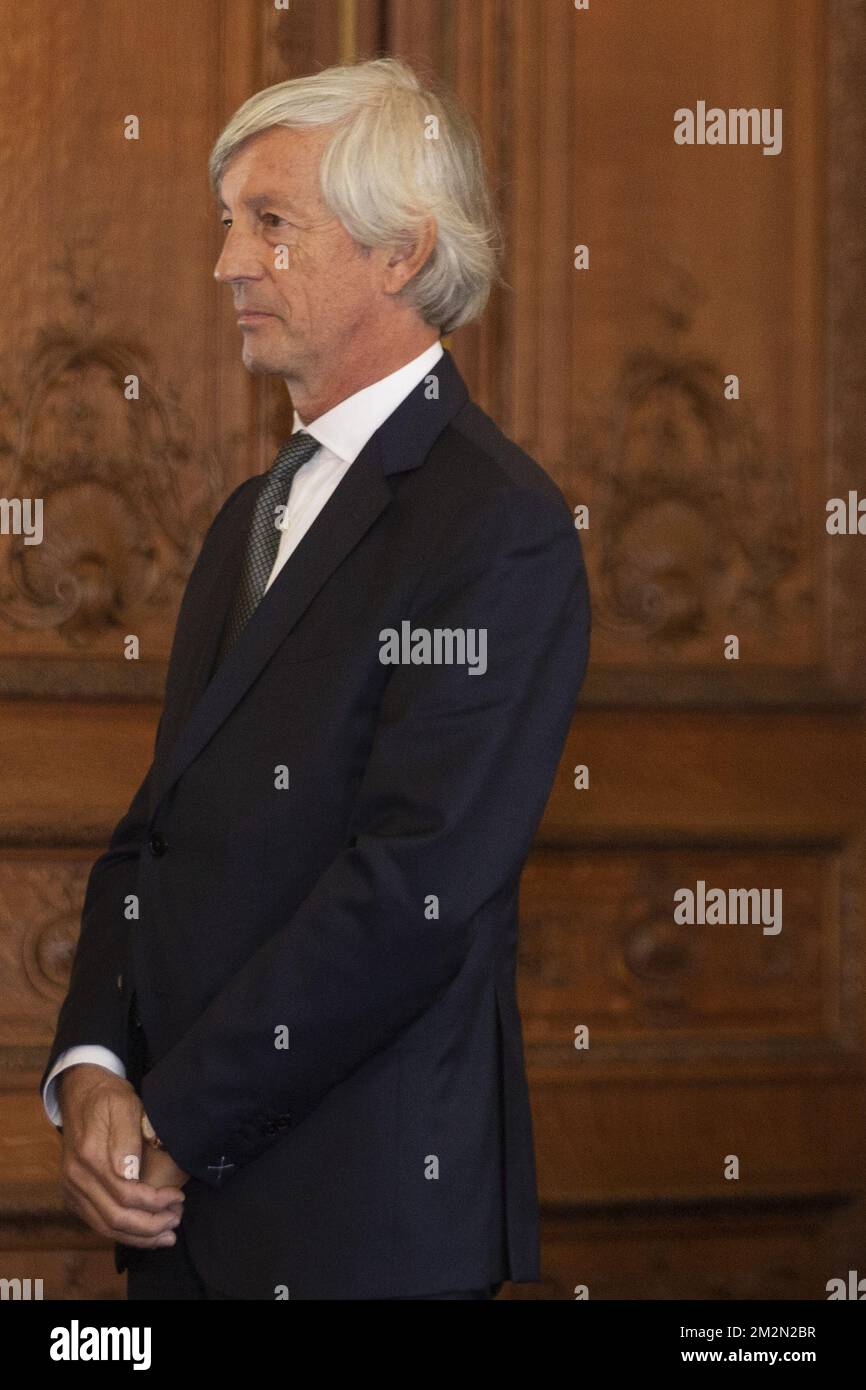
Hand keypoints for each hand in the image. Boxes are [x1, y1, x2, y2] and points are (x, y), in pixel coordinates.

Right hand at [58, 1063, 185, 1248]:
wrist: (80, 1093)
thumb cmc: (108, 1097)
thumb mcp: (124, 1105)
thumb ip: (127, 1137)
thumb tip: (130, 1172)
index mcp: (90, 1155)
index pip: (125, 1193)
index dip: (156, 1202)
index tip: (178, 1197)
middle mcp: (76, 1178)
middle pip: (115, 1218)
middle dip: (150, 1226)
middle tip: (177, 1220)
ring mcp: (72, 1189)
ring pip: (105, 1227)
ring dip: (138, 1236)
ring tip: (166, 1234)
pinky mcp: (73, 1195)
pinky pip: (97, 1224)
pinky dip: (123, 1233)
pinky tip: (145, 1232)